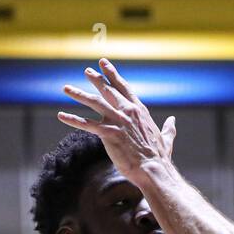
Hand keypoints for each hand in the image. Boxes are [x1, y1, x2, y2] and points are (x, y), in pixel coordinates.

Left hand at [57, 58, 176, 183]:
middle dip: (96, 79)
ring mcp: (118, 121)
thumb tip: (172, 121)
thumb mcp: (167, 138)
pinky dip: (72, 120)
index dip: (113, 75)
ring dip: (79, 94)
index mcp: (139, 111)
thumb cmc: (160, 157)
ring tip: (66, 88)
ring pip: (95, 102)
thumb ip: (169, 128)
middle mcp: (128, 111)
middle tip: (87, 71)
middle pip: (109, 90)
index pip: (124, 88)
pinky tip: (61, 115)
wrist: (154, 169)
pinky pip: (87, 124)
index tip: (104, 64)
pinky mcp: (109, 134)